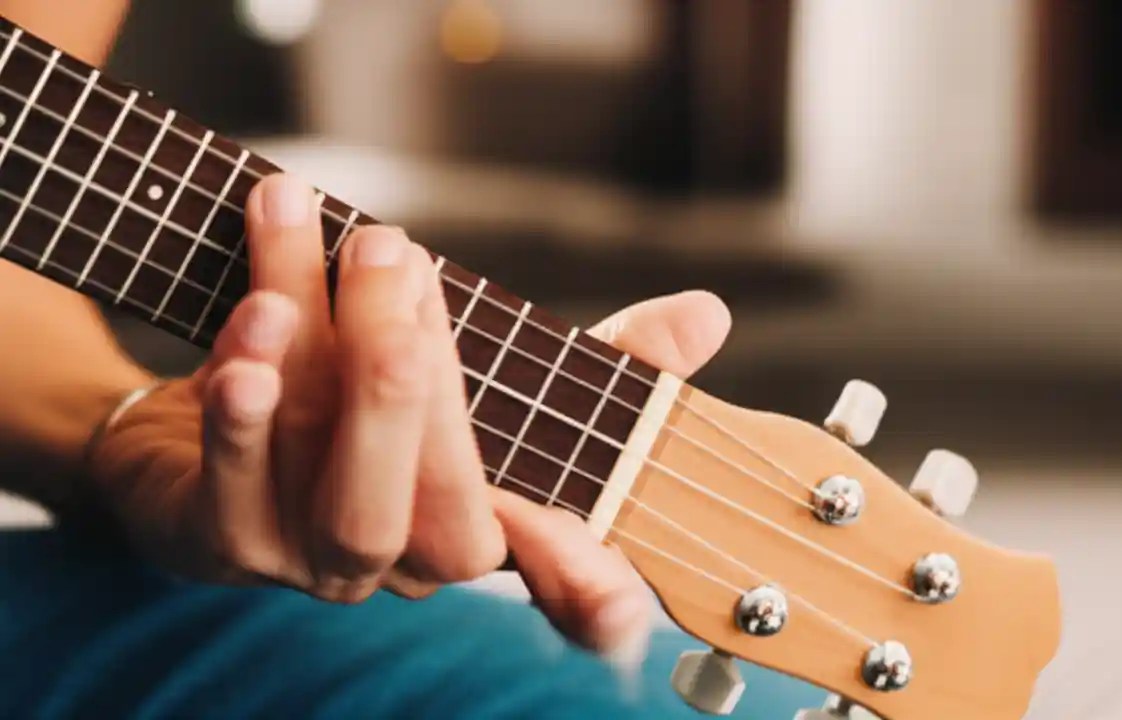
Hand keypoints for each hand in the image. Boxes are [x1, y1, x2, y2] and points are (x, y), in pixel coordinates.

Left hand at [89, 174, 731, 658]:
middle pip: (444, 523)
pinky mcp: (222, 547)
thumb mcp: (503, 367)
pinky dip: (246, 410)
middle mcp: (412, 566)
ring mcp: (315, 569)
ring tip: (336, 259)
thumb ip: (608, 357)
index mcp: (490, 529)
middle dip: (424, 393)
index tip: (616, 605)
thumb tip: (709, 316)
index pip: (558, 582)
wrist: (226, 403)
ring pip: (339, 496)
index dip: (588, 590)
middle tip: (400, 263)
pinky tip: (256, 323)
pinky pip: (235, 492)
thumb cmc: (384, 392)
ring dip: (335, 372)